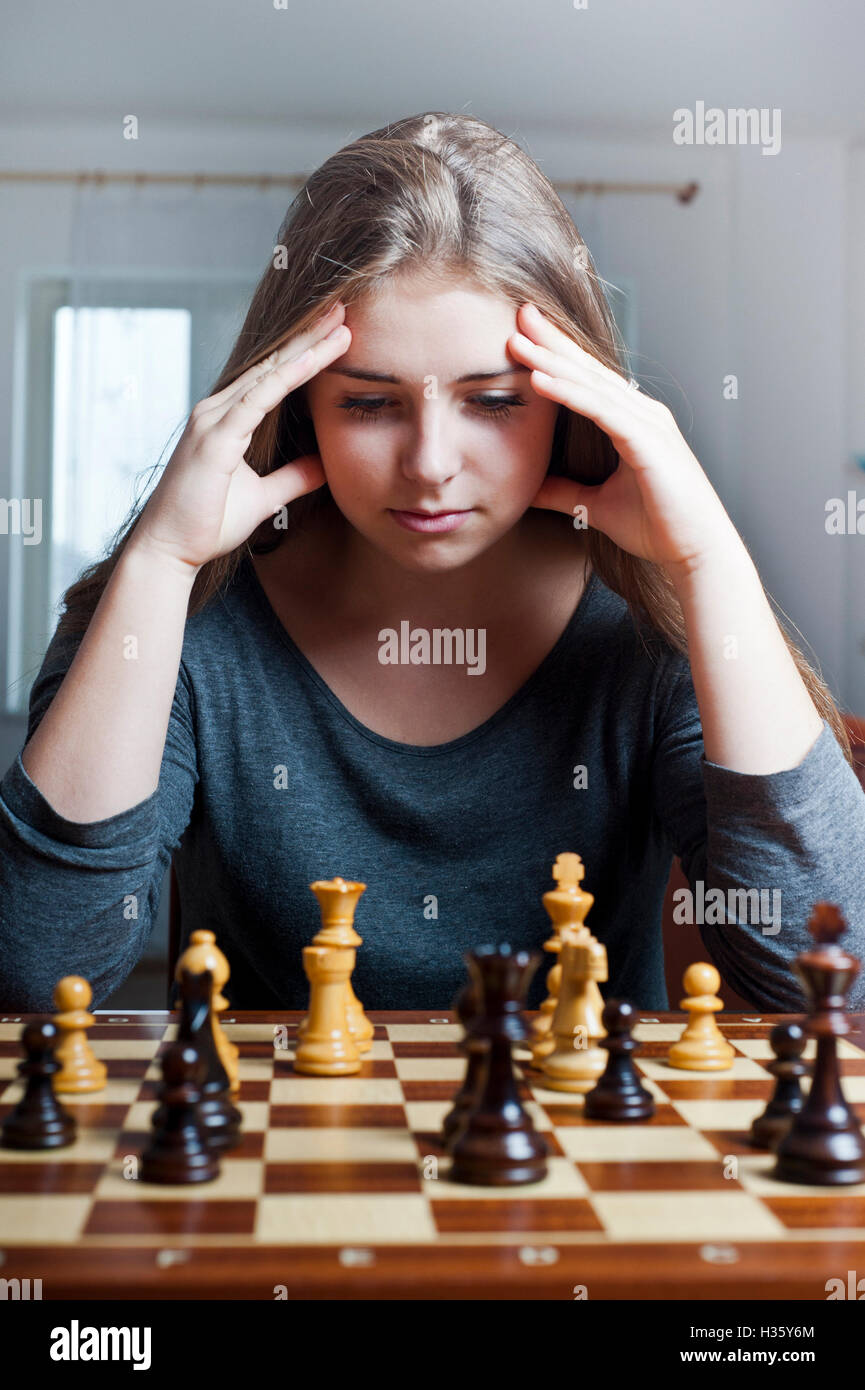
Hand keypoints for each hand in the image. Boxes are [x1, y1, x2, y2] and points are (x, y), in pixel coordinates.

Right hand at [132, 303, 351, 571]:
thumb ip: (293, 477)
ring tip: (339, 323)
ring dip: (305, 347)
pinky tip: (313, 358)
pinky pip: (258, 399)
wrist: (170, 551)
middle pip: (271, 364)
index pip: (272, 377)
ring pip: (268, 373)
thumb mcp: (264, 497)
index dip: (305, 352)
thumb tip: (324, 464)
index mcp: (225, 420)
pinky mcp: (215, 438)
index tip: (337, 332)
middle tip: (343, 308)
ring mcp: (212, 420)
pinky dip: (288, 376)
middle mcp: (216, 410)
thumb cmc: (207, 524)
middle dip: (308, 335)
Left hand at [509, 303, 738, 578]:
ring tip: (518, 340)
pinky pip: (601, 410)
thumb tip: (530, 488)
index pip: (588, 380)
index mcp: (633, 422)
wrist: (695, 554)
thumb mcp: (594, 506)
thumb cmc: (658, 528)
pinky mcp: (648, 442)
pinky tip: (541, 380)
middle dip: (552, 341)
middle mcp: (643, 414)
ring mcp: (648, 424)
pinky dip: (570, 393)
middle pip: (589, 369)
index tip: (522, 333)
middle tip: (518, 312)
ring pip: (591, 384)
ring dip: (552, 361)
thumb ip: (564, 492)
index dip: (556, 355)